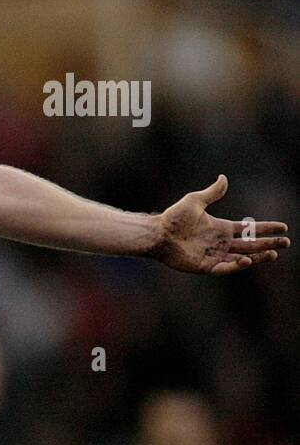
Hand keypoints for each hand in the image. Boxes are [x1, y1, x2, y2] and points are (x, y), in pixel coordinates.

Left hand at [150, 175, 288, 274]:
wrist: (157, 233)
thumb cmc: (173, 218)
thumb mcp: (195, 201)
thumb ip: (212, 192)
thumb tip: (223, 177)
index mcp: (221, 228)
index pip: (249, 228)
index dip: (266, 228)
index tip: (283, 227)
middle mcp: (221, 242)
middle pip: (250, 244)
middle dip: (269, 243)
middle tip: (286, 242)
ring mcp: (214, 255)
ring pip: (242, 257)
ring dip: (258, 256)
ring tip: (274, 254)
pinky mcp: (205, 266)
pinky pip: (225, 267)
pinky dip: (237, 265)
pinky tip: (248, 260)